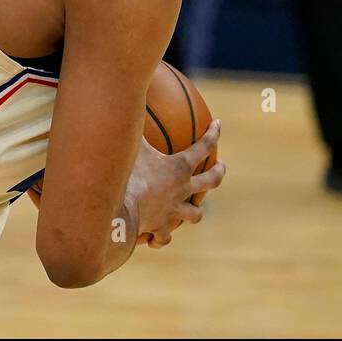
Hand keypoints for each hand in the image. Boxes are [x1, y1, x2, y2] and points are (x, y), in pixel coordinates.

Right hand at [128, 120, 224, 248]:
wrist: (119, 209)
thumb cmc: (127, 174)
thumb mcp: (130, 143)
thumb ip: (132, 122)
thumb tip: (126, 100)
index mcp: (179, 167)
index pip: (204, 146)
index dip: (213, 134)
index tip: (218, 124)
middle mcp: (182, 189)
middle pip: (211, 181)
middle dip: (219, 172)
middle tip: (222, 166)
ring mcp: (173, 211)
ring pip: (195, 214)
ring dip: (195, 211)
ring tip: (195, 210)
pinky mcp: (160, 228)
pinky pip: (164, 236)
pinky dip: (161, 238)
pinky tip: (156, 240)